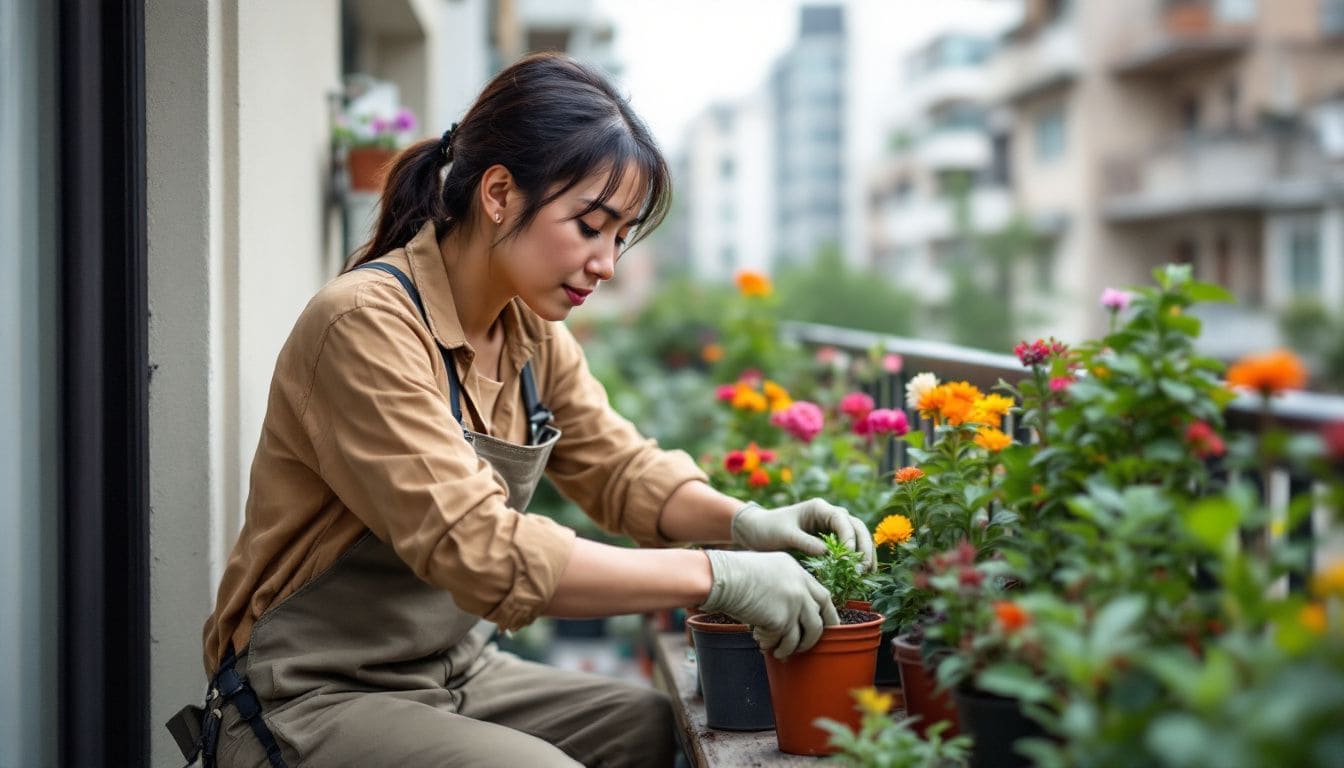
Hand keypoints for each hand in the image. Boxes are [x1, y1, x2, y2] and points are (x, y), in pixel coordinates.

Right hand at [699, 550, 839, 657]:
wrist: (722, 578)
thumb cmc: (734, 574)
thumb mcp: (767, 571)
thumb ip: (782, 585)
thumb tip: (785, 610)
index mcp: (797, 572)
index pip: (822, 595)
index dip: (826, 613)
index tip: (825, 626)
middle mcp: (801, 586)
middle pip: (821, 616)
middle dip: (818, 635)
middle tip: (808, 646)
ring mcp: (794, 603)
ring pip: (808, 635)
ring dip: (794, 647)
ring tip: (780, 652)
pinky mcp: (783, 620)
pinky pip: (784, 642)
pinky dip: (773, 646)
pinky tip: (763, 645)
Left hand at [731, 499, 875, 571]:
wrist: (756, 532)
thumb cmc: (768, 529)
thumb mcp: (784, 535)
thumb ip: (804, 542)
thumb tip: (827, 552)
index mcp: (819, 508)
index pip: (842, 520)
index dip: (849, 537)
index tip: (849, 556)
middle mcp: (829, 515)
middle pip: (856, 527)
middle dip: (863, 546)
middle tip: (864, 568)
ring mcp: (832, 527)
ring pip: (857, 536)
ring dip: (865, 553)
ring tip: (868, 572)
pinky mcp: (830, 540)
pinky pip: (849, 547)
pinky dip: (856, 558)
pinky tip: (861, 573)